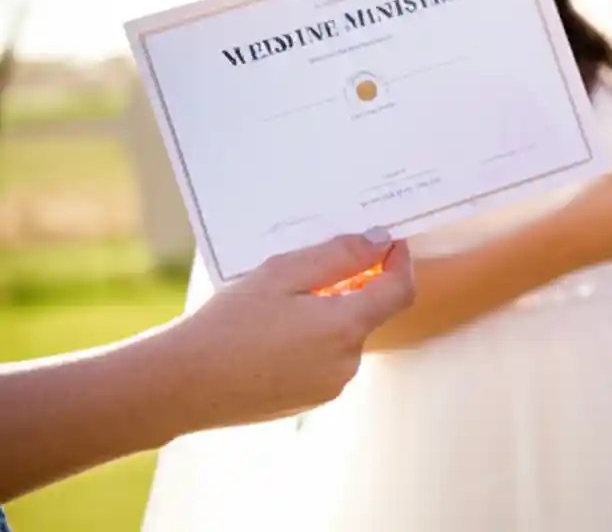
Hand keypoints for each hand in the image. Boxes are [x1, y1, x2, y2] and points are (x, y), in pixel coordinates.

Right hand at [167, 231, 413, 428]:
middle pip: (369, 312)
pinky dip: (313, 340)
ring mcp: (330, 386)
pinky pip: (326, 360)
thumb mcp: (282, 273)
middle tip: (310, 269)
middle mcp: (347, 362)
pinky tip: (272, 333)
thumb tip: (380, 241)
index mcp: (345, 328)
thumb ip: (340, 255)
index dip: (399, 262)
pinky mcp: (311, 401)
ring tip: (280, 304)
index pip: (399, 290)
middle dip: (352, 286)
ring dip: (330, 313)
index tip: (388, 242)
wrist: (180, 385)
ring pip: (345, 336)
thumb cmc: (227, 325)